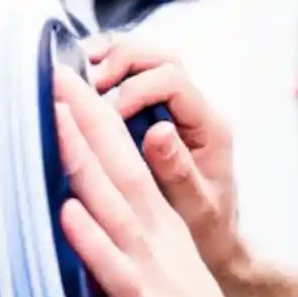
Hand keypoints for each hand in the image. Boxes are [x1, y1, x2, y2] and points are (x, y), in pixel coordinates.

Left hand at [52, 68, 275, 296]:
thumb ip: (129, 243)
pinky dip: (90, 238)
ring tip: (56, 113)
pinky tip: (66, 208)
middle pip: (121, 166)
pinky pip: (114, 270)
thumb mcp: (163, 279)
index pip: (127, 162)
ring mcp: (154, 274)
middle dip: (87, 116)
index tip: (66, 81)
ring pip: (115, 203)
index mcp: (162, 232)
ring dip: (83, 156)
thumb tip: (93, 211)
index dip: (96, 120)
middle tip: (56, 70)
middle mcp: (160, 242)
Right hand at [84, 34, 250, 283]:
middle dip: (121, 60)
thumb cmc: (207, 228)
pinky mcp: (160, 112)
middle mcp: (197, 109)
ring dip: (112, 58)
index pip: (173, 80)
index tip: (107, 114)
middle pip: (161, 56)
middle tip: (89, 84)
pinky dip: (108, 69)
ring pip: (148, 57)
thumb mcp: (196, 209)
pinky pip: (136, 74)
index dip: (135, 89)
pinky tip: (84, 83)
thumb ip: (178, 171)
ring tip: (80, 73)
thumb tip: (157, 131)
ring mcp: (179, 107)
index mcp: (210, 126)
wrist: (217, 239)